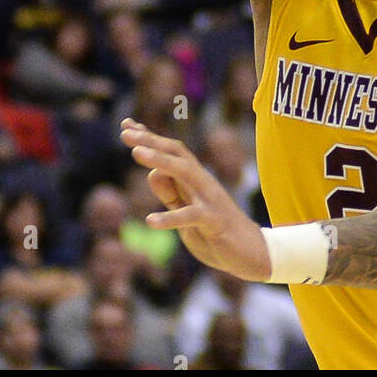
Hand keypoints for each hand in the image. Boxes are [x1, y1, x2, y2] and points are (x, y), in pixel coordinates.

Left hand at [119, 118, 270, 280]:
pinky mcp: (214, 220)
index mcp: (195, 178)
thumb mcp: (186, 212)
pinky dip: (169, 217)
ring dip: (160, 160)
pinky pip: (190, 215)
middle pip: (176, 153)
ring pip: (184, 172)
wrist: (250, 252)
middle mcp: (202, 181)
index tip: (127, 124)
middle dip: (150, 140)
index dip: (149, 137)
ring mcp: (209, 198)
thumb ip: (171, 193)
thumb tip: (151, 173)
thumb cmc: (214, 230)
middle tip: (125, 132)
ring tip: (136, 153)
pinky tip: (150, 221)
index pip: (171, 151)